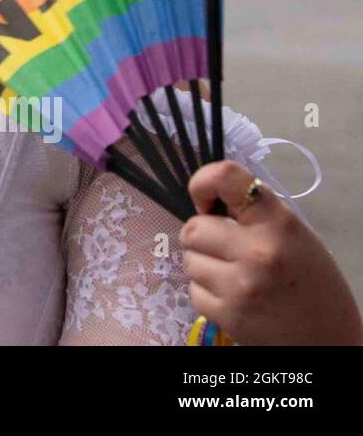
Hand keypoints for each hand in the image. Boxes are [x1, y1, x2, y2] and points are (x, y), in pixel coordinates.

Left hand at [182, 159, 362, 344]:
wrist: (328, 339)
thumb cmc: (310, 281)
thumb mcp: (294, 236)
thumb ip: (254, 215)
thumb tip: (208, 201)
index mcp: (278, 224)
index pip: (226, 178)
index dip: (204, 183)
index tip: (206, 201)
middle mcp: (257, 251)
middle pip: (193, 228)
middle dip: (202, 236)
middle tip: (224, 248)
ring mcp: (240, 286)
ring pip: (190, 260)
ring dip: (204, 265)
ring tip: (234, 275)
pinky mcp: (227, 315)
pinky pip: (194, 290)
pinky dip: (207, 292)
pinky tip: (234, 297)